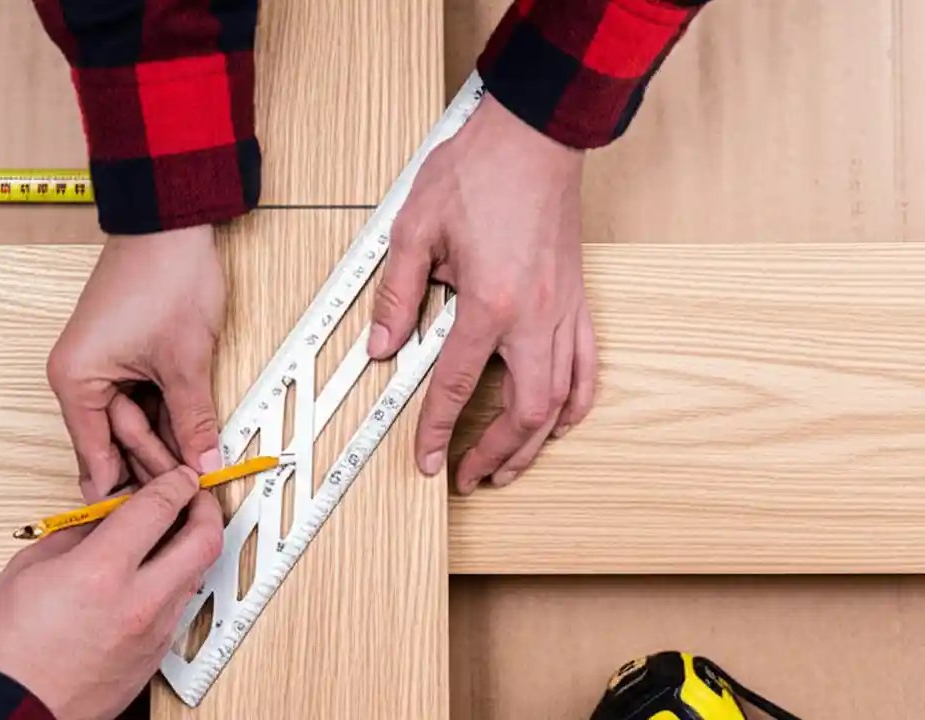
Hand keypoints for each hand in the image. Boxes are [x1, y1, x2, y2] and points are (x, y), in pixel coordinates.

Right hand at [0, 467, 223, 719]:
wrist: (10, 713)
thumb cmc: (7, 651)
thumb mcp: (28, 570)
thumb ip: (75, 535)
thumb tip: (105, 518)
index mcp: (102, 573)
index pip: (160, 508)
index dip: (175, 482)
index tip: (177, 477)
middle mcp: (138, 603)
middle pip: (204, 541)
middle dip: (206, 509)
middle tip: (193, 499)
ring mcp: (153, 633)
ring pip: (197, 575)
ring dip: (191, 548)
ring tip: (169, 536)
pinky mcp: (155, 656)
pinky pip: (179, 607)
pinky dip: (173, 583)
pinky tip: (149, 577)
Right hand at [48, 226, 224, 499]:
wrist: (169, 223)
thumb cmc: (165, 276)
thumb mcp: (185, 361)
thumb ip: (194, 419)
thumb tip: (206, 463)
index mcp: (76, 382)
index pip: (98, 457)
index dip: (128, 493)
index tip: (150, 524)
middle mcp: (77, 377)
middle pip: (113, 444)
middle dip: (153, 468)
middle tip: (187, 501)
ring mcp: (97, 366)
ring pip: (130, 424)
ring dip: (162, 444)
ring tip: (195, 476)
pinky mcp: (118, 356)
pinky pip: (138, 400)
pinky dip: (163, 418)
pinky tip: (190, 440)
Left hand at [368, 94, 597, 493]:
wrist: (534, 136)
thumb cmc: (481, 171)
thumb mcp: (415, 229)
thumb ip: (397, 293)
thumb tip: (382, 343)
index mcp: (489, 303)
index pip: (457, 385)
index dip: (437, 430)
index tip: (427, 459)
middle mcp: (534, 316)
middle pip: (525, 411)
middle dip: (497, 454)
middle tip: (470, 475)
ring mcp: (563, 311)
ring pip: (562, 399)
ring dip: (537, 442)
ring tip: (512, 465)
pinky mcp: (577, 299)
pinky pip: (589, 365)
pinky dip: (578, 402)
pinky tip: (564, 420)